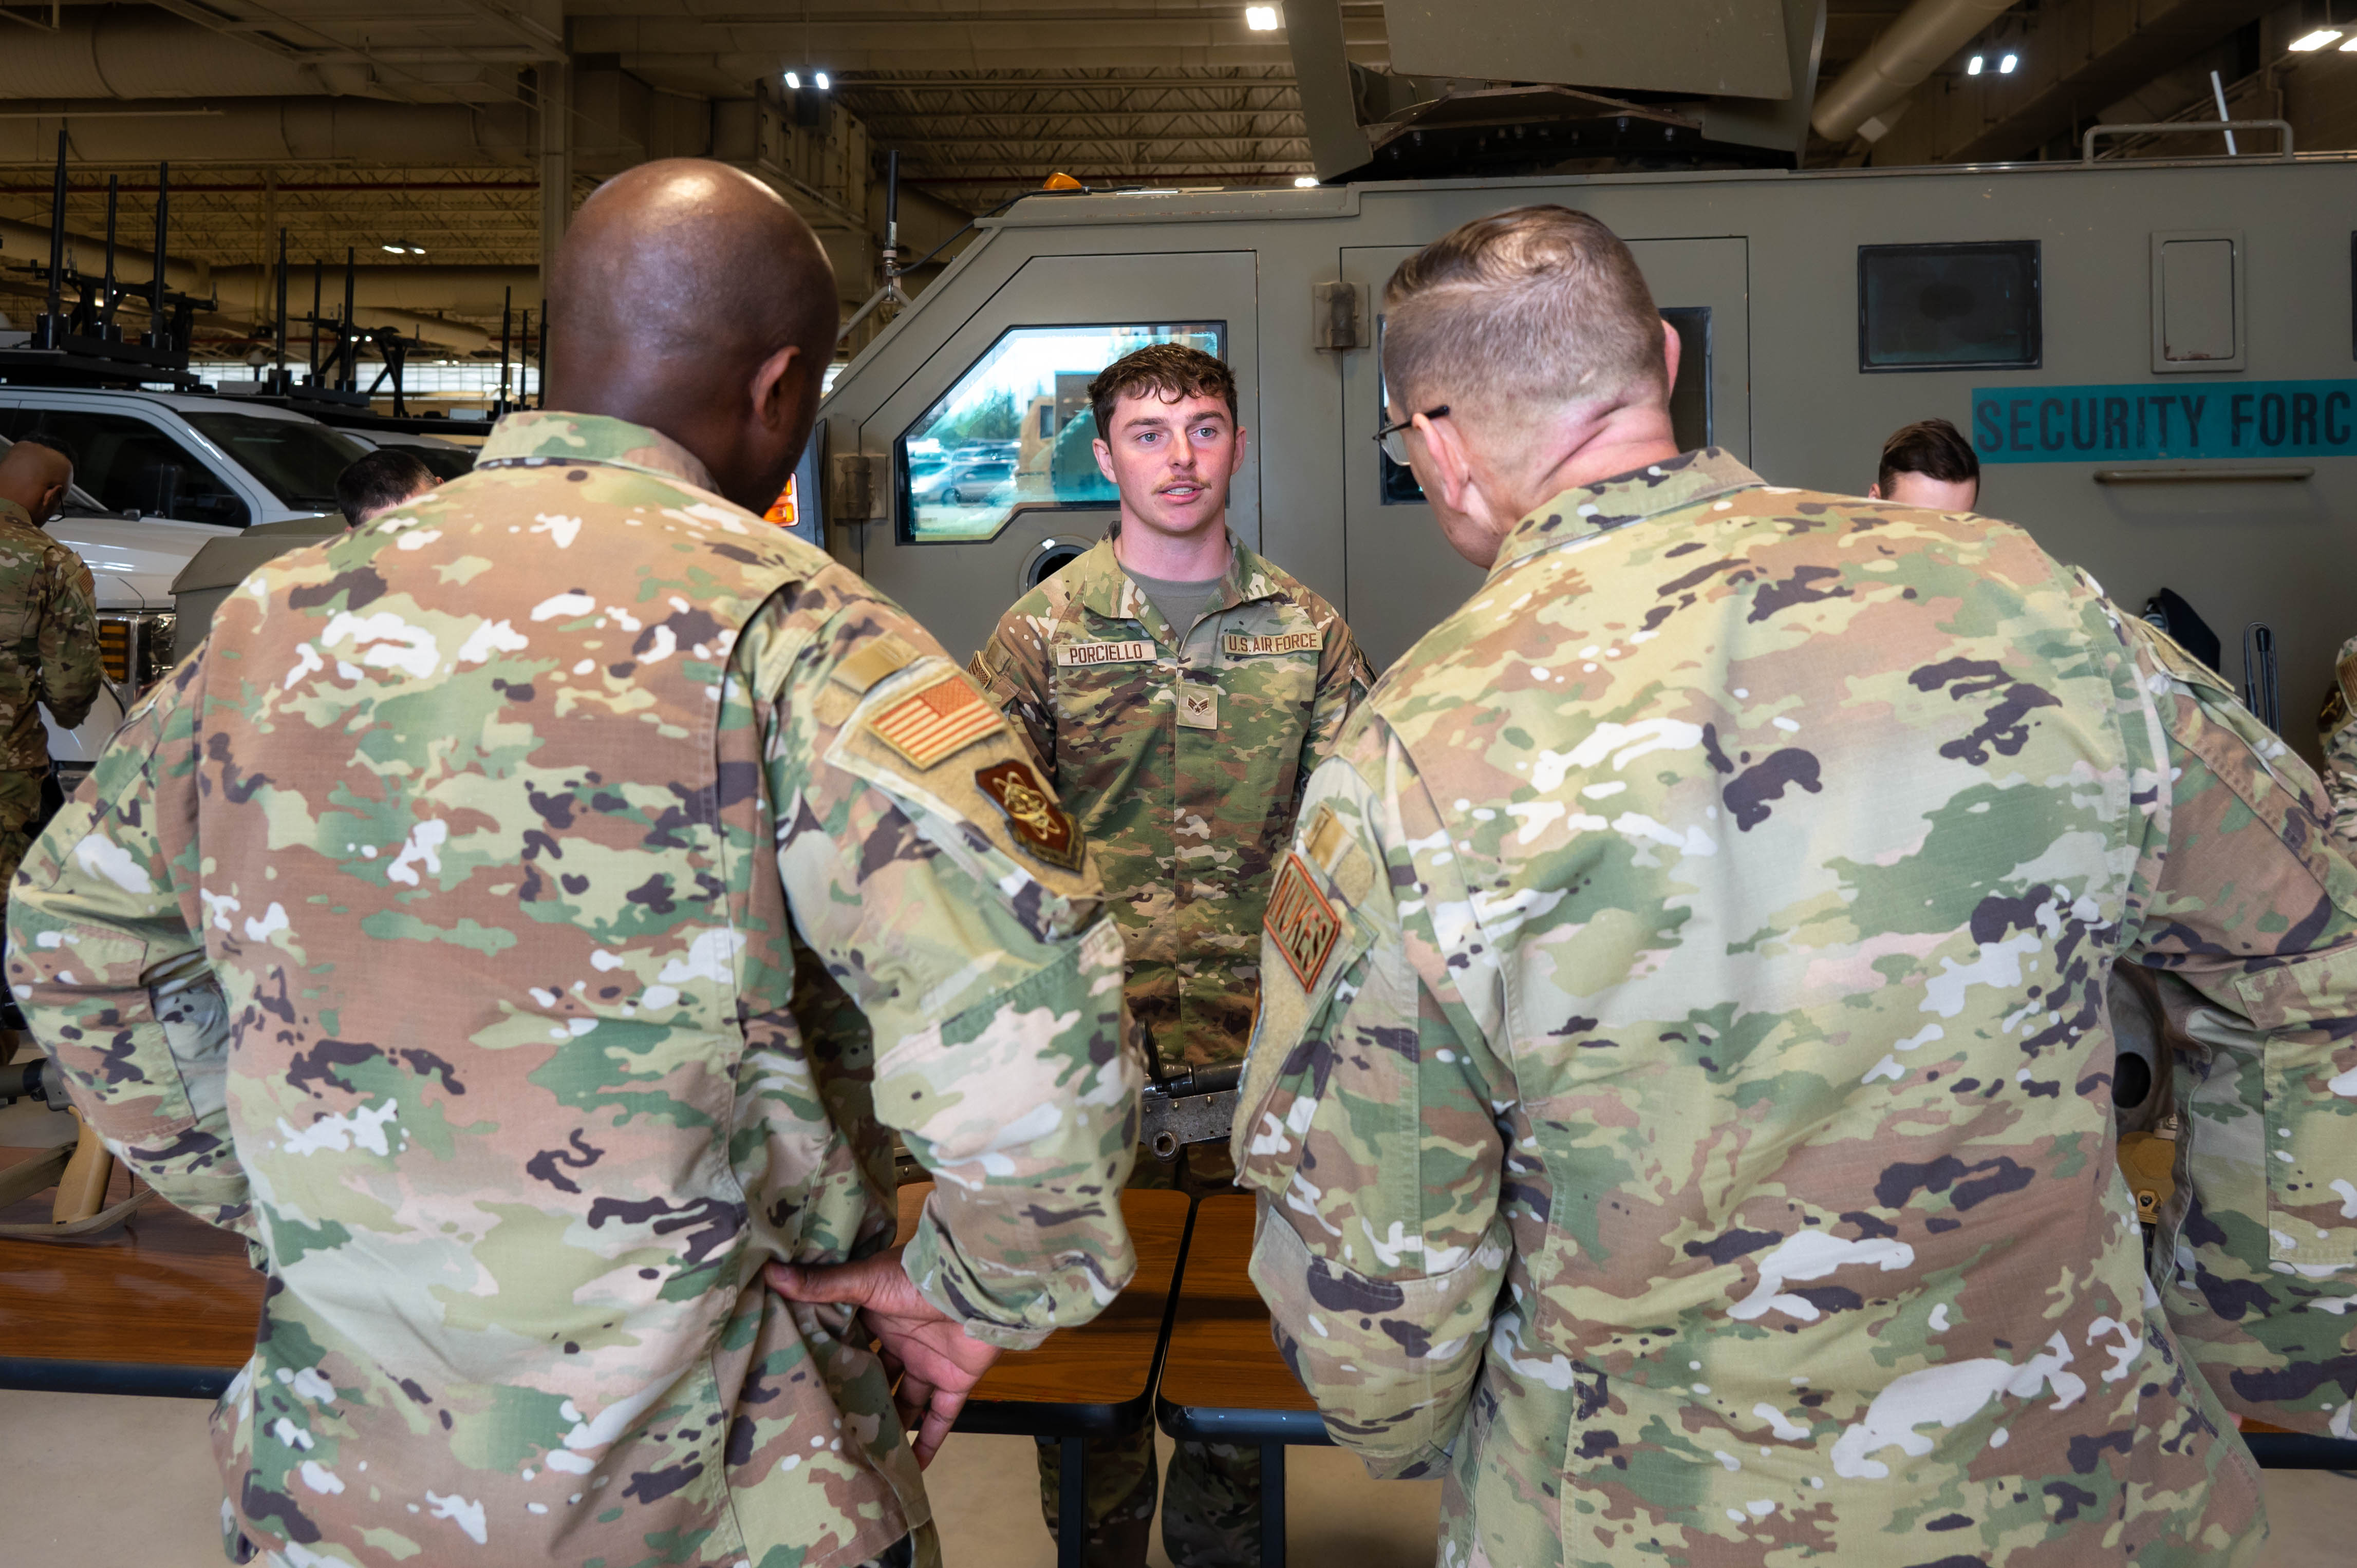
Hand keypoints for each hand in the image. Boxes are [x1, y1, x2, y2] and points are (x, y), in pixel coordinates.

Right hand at [765, 1246, 1000, 1467]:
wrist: (976, 1286)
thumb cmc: (918, 1278)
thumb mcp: (864, 1281)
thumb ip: (822, 1285)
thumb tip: (769, 1273)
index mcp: (880, 1315)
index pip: (851, 1342)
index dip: (830, 1361)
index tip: (804, 1385)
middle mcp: (904, 1340)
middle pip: (877, 1377)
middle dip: (857, 1400)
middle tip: (828, 1430)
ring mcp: (931, 1362)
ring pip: (906, 1403)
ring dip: (889, 1427)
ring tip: (859, 1456)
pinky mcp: (956, 1381)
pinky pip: (941, 1420)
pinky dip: (928, 1445)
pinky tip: (911, 1470)